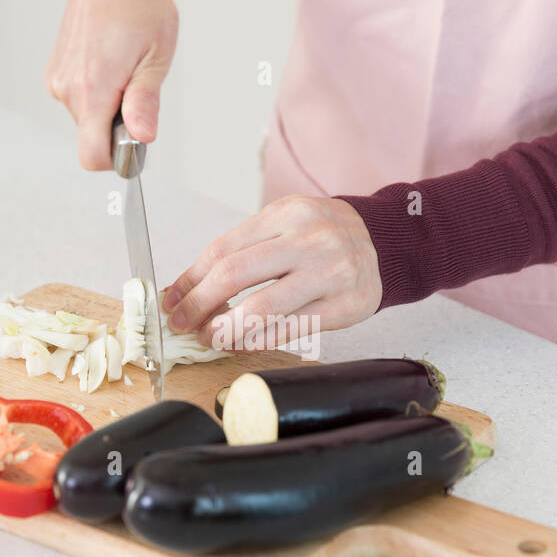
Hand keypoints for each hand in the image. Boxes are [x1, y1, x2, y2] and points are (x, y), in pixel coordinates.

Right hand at [46, 0, 177, 168]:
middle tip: (138, 88)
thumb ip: (145, 100)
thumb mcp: (157, 53)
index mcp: (94, 85)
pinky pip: (81, 104)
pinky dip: (99, 95)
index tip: (137, 142)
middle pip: (93, 140)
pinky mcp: (55, 76)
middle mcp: (69, 88)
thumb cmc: (138, 2)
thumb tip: (142, 138)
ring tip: (125, 68)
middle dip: (118, 129)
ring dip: (110, 109)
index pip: (92, 156)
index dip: (118, 160)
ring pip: (88, 122)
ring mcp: (58, 82)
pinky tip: (110, 63)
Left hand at [164, 196, 382, 349]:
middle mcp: (310, 240)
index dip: (190, 280)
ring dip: (226, 329)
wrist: (384, 242)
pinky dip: (258, 340)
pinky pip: (291, 329)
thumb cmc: (321, 237)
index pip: (223, 250)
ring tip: (210, 338)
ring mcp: (331, 273)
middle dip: (199, 304)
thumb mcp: (283, 226)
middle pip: (236, 275)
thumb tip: (183, 290)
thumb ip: (239, 252)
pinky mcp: (346, 305)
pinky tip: (241, 343)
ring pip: (263, 308)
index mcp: (287, 213)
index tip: (172, 302)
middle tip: (182, 324)